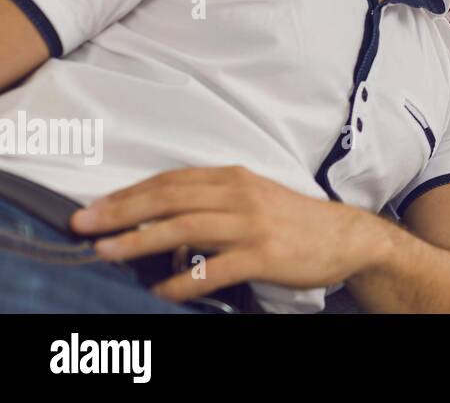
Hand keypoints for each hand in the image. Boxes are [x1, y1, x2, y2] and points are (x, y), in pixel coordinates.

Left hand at [69, 165, 378, 302]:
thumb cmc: (295, 220)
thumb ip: (213, 201)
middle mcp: (240, 195)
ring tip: (106, 252)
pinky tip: (160, 291)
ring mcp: (252, 224)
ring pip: (185, 228)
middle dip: (122, 211)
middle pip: (170, 199)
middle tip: (84, 224)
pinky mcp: (263, 254)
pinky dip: (183, 281)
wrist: (345, 237)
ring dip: (140, 240)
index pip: (172, 180)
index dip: (130, 192)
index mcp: (234, 178)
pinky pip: (214, 269)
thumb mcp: (253, 197)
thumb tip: (161, 217)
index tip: (96, 206)